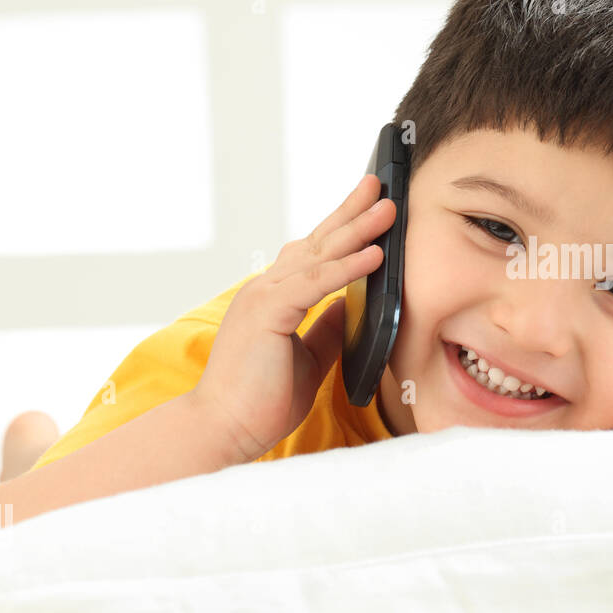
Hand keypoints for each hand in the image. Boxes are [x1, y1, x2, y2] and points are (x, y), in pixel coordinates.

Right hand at [193, 174, 394, 461]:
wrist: (225, 428)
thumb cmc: (262, 398)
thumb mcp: (310, 356)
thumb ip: (327, 325)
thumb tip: (353, 301)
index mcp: (275, 296)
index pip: (313, 252)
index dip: (341, 227)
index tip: (368, 204)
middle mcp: (266, 287)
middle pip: (317, 241)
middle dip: (351, 212)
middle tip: (380, 184)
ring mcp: (263, 295)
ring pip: (319, 254)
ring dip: (357, 230)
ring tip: (388, 210)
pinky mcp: (268, 312)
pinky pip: (316, 283)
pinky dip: (347, 267)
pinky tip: (374, 255)